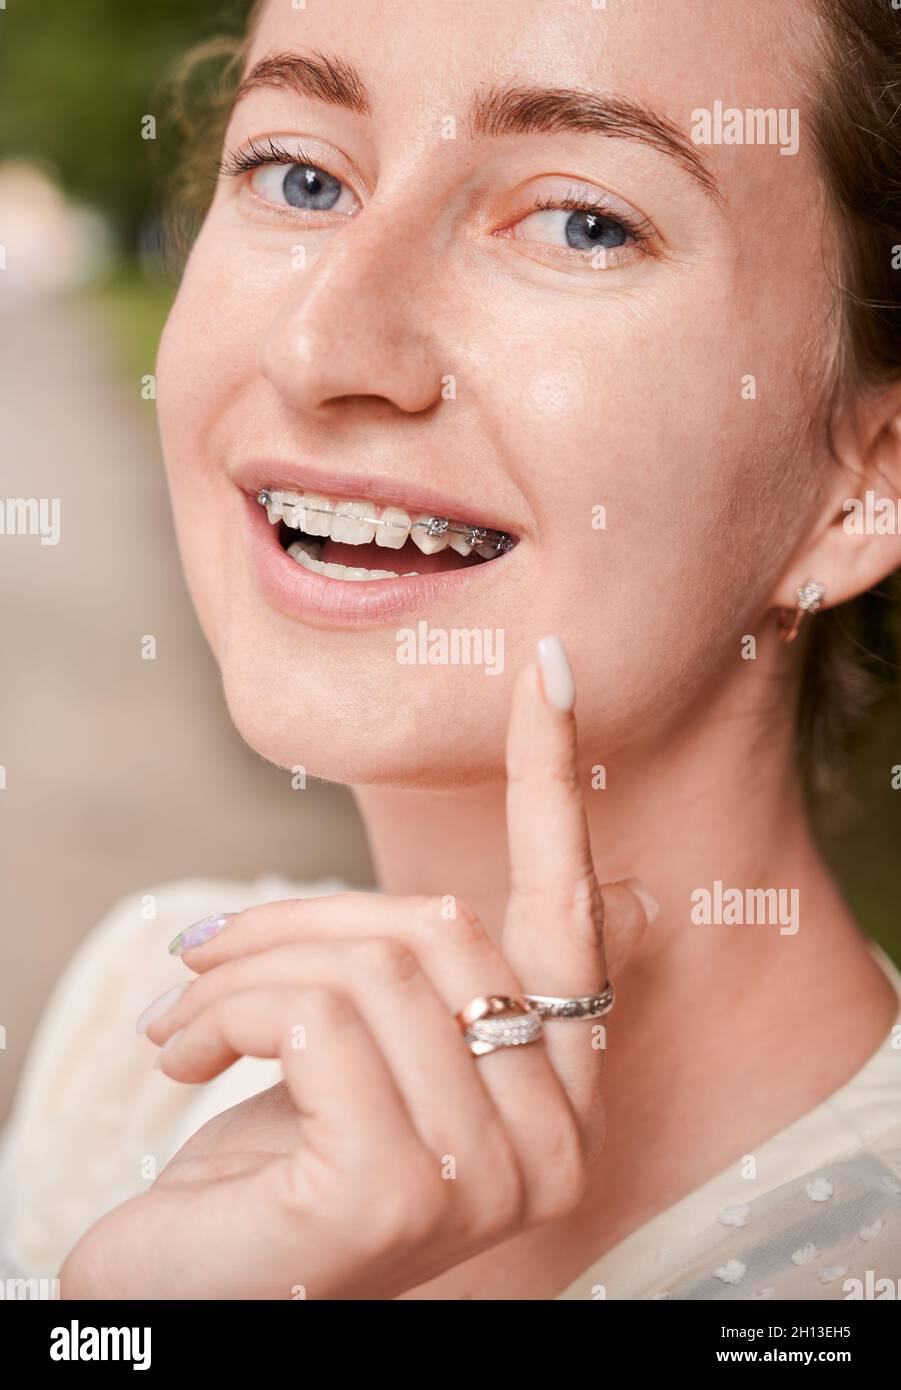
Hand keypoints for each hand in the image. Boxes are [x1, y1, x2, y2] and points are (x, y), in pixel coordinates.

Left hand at [59, 641, 653, 1299]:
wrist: (188, 1298)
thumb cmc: (275, 1172)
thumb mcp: (357, 1054)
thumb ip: (420, 980)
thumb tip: (462, 913)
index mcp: (555, 1088)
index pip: (567, 910)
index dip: (550, 782)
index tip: (550, 669)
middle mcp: (555, 1137)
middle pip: (438, 926)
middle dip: (298, 921)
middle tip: (197, 961)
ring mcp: (492, 1172)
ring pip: (375, 965)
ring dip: (246, 968)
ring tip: (178, 1021)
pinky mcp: (403, 1189)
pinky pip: (314, 1019)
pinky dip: (224, 1013)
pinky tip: (178, 1062)